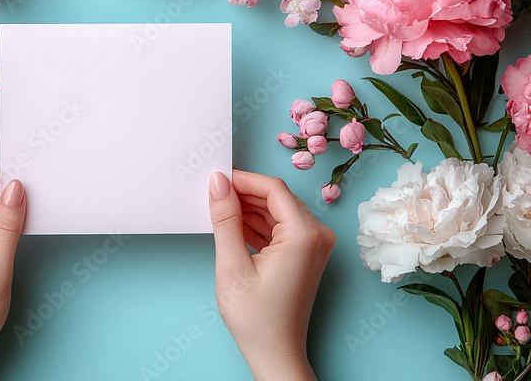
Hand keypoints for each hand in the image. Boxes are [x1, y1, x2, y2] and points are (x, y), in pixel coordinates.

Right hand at [208, 170, 334, 380]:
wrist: (275, 352)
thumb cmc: (256, 318)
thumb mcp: (232, 265)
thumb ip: (225, 219)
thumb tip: (218, 182)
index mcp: (305, 234)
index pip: (273, 188)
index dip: (243, 179)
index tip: (217, 179)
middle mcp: (317, 235)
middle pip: (277, 197)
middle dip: (244, 193)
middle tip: (213, 194)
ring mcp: (314, 244)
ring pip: (277, 211)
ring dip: (249, 208)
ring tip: (219, 212)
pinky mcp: (305, 253)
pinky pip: (280, 227)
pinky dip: (257, 224)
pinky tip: (233, 227)